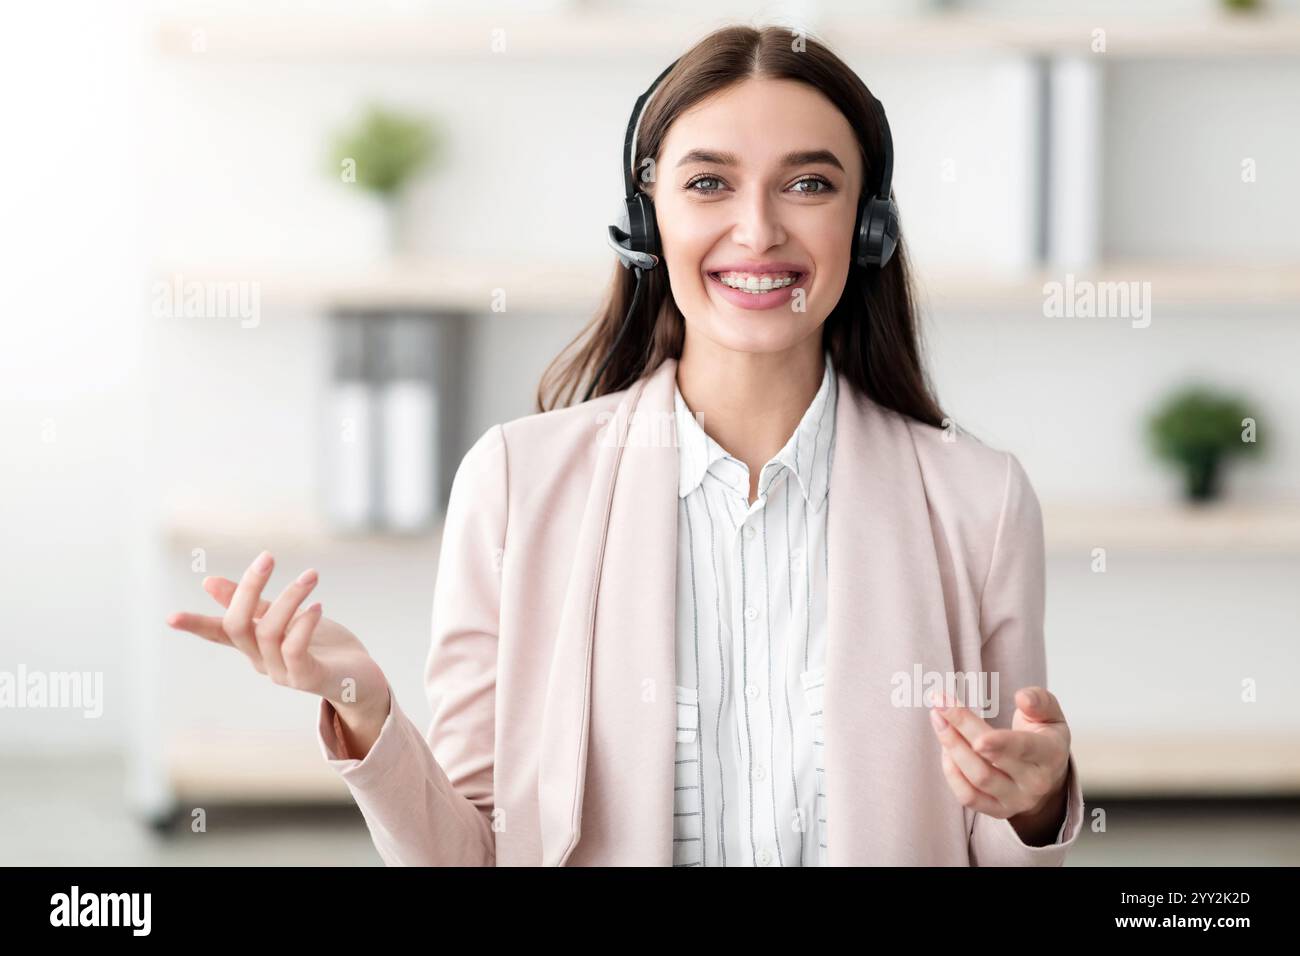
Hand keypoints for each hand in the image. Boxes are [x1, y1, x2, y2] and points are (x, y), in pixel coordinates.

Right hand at [166, 550, 389, 720]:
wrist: (361, 680)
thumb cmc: (324, 646)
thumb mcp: (286, 617)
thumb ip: (253, 602)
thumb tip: (207, 582)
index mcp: (254, 646)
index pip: (218, 633)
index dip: (196, 624)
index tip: (170, 617)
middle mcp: (262, 661)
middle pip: (238, 625)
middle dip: (249, 588)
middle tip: (267, 557)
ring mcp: (283, 673)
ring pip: (268, 631)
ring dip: (290, 597)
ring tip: (311, 576)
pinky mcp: (308, 678)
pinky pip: (295, 649)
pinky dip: (304, 623)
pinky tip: (318, 606)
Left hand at [928, 686, 1070, 841]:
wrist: (1048, 773)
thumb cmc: (1044, 736)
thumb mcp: (1049, 713)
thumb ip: (1039, 701)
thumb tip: (1023, 697)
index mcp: (1051, 754)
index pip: (1025, 748)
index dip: (1001, 743)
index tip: (978, 738)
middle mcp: (1035, 782)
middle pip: (992, 760)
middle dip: (962, 729)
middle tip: (941, 704)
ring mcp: (1016, 800)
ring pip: (978, 778)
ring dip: (952, 747)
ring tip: (939, 720)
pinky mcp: (997, 810)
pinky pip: (968, 797)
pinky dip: (951, 772)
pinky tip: (946, 748)